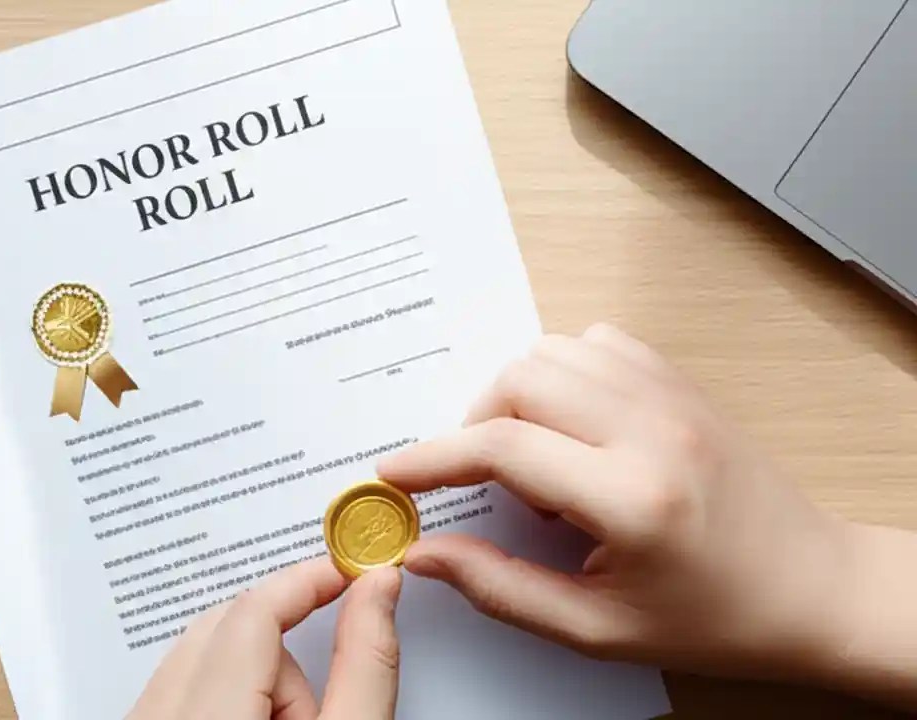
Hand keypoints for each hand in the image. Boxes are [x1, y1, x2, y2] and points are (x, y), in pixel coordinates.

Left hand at [127, 557, 402, 719]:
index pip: (251, 612)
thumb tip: (377, 587)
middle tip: (317, 714)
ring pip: (201, 660)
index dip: (307, 583)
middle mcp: (155, 717)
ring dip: (255, 689)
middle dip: (284, 664)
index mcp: (206, 717)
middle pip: (225, 631)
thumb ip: (365, 665)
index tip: (350, 573)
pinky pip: (178, 689)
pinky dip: (224, 702)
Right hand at [378, 323, 852, 680]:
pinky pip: (599, 342)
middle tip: (486, 479)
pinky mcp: (684, 384)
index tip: (396, 474)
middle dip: (478, 424)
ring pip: (555, 349)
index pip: (503, 448)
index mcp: (632, 498)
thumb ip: (501, 589)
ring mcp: (674, 397)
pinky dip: (565, 372)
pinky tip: (574, 426)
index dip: (433, 458)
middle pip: (521, 380)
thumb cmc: (715, 619)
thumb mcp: (598, 628)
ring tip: (537, 456)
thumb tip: (426, 555)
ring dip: (521, 394)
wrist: (813, 590)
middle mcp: (653, 430)